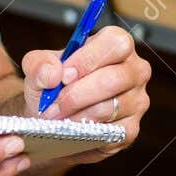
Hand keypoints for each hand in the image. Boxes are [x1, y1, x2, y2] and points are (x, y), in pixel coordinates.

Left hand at [21, 24, 150, 162]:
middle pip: (114, 79)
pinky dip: (85, 131)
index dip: (88, 60)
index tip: (64, 76)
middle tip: (52, 105)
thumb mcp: (38, 69)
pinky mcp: (131, 128)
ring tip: (56, 118)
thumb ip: (39, 64)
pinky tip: (71, 129)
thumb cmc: (52, 87)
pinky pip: (111, 131)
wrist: (50, 118)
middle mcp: (134, 70)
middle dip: (77, 95)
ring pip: (109, 108)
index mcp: (116, 46)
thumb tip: (52, 73)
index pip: (115, 43)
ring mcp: (137, 100)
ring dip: (76, 115)